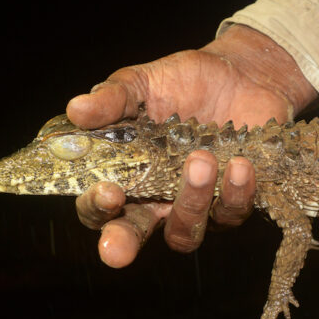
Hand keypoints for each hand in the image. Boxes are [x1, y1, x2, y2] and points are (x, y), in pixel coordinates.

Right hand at [67, 25, 316, 267]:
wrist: (242, 74)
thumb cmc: (185, 82)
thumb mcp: (144, 82)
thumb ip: (112, 98)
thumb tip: (76, 109)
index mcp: (126, 174)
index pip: (99, 207)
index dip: (96, 210)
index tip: (106, 193)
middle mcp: (158, 200)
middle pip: (136, 235)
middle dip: (124, 242)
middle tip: (118, 245)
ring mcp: (198, 206)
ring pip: (186, 232)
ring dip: (191, 201)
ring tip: (200, 160)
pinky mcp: (234, 201)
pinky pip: (232, 212)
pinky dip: (235, 192)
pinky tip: (240, 164)